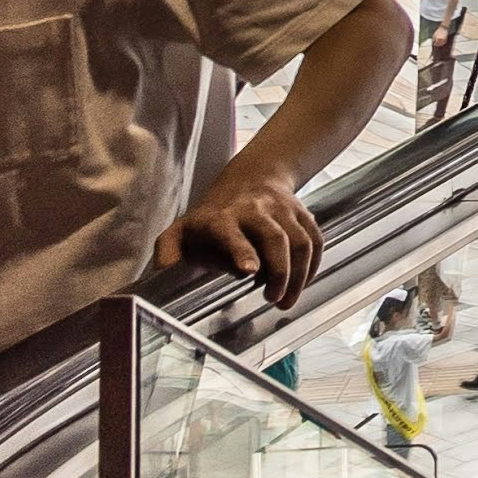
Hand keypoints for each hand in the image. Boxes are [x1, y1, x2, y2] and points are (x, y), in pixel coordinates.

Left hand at [161, 160, 320, 304]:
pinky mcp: (303, 213)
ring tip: (287, 299)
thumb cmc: (213, 214)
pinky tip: (303, 282)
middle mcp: (256, 210)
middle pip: (276, 238)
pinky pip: (315, 240)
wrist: (252, 177)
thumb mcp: (183, 227)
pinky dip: (313, 265)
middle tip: (273, 299)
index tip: (248, 271)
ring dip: (298, 274)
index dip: (241, 251)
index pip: (233, 233)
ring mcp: (283, 210)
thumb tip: (162, 269)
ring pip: (301, 241)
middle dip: (279, 271)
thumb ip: (168, 248)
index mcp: (223, 217)